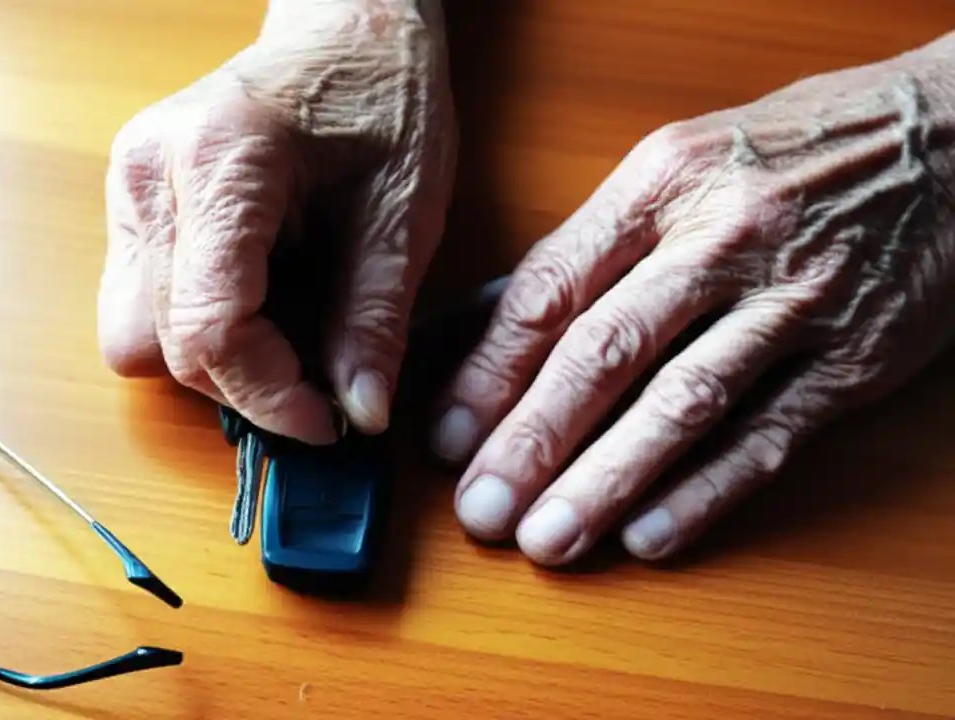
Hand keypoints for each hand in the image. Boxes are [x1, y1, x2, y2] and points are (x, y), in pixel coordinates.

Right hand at [98, 0, 454, 443]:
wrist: (343, 27)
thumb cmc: (382, 94)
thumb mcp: (405, 210)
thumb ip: (376, 319)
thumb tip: (360, 415)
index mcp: (221, 163)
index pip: (210, 329)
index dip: (269, 396)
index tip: (328, 421)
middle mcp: (150, 176)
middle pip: (160, 346)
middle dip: (241, 384)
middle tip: (318, 377)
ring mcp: (129, 188)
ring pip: (134, 336)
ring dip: (211, 358)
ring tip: (287, 325)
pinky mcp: (132, 204)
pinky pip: (140, 304)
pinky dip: (199, 324)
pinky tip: (259, 294)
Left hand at [436, 34, 954, 564]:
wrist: (952, 135)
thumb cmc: (791, 151)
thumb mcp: (677, 166)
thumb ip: (587, 248)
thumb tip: (484, 324)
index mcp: (662, 182)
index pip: (552, 286)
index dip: (491, 370)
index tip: (445, 434)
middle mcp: (723, 237)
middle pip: (607, 350)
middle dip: (532, 438)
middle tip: (479, 510)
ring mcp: (794, 300)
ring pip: (685, 402)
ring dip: (608, 478)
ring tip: (549, 538)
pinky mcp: (854, 356)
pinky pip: (770, 434)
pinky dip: (707, 492)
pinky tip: (650, 535)